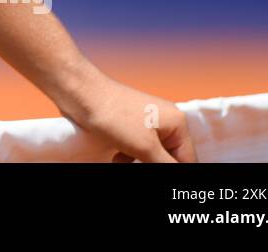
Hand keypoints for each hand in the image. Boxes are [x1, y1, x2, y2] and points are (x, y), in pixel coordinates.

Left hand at [58, 72, 198, 162]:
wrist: (80, 94)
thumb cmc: (114, 116)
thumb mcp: (146, 148)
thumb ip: (166, 166)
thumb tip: (184, 173)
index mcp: (178, 124)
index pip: (188, 160)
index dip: (174, 172)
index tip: (158, 174)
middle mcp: (165, 122)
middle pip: (168, 158)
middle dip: (153, 166)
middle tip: (136, 163)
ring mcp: (146, 123)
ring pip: (150, 156)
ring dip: (139, 164)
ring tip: (122, 161)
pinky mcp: (128, 126)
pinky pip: (135, 150)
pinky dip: (127, 157)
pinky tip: (116, 157)